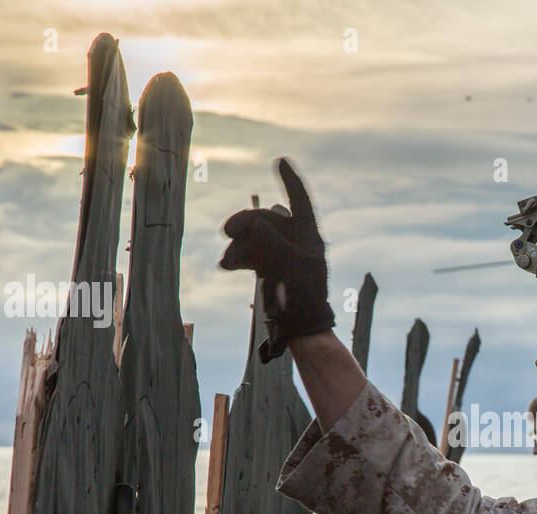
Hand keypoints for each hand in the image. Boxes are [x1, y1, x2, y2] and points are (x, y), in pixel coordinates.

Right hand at [219, 157, 335, 362]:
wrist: (301, 330)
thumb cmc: (301, 297)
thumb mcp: (286, 264)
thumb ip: (266, 237)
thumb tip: (247, 221)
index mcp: (310, 236)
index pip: (300, 200)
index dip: (290, 180)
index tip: (281, 161)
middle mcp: (297, 241)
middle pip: (266, 219)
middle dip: (245, 224)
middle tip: (227, 230)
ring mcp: (283, 254)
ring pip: (254, 236)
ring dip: (238, 245)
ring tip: (227, 263)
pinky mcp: (270, 268)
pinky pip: (250, 253)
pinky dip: (238, 257)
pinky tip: (228, 266)